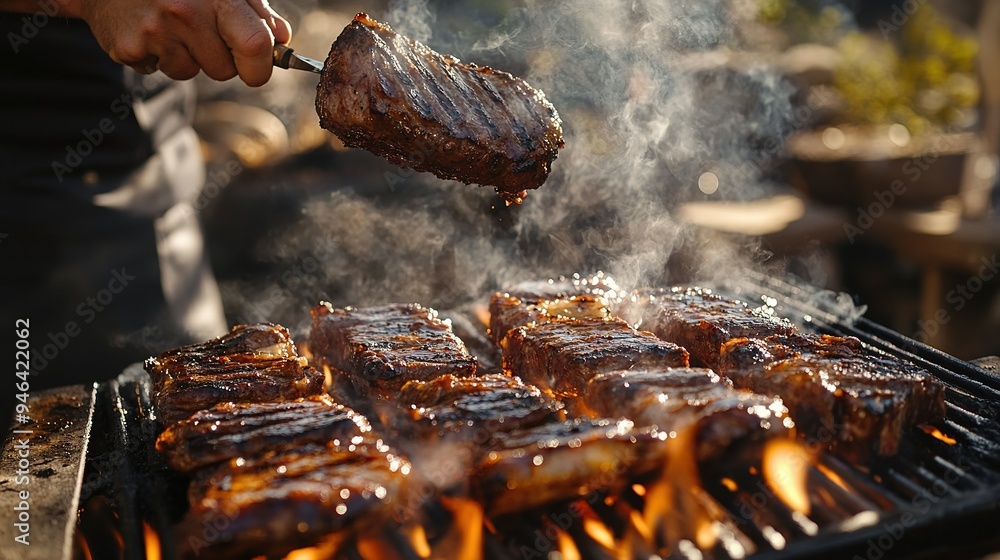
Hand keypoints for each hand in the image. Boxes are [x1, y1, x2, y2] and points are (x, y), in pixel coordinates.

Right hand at [75, 0, 291, 85]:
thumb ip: (255, 10)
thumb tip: (282, 40)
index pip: (256, 45)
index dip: (262, 66)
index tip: (258, 66)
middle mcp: (185, 12)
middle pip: (225, 70)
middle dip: (221, 61)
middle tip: (201, 33)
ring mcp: (155, 32)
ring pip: (192, 72)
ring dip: (186, 57)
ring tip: (169, 25)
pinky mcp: (130, 48)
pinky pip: (160, 71)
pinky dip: (157, 57)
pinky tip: (148, 29)